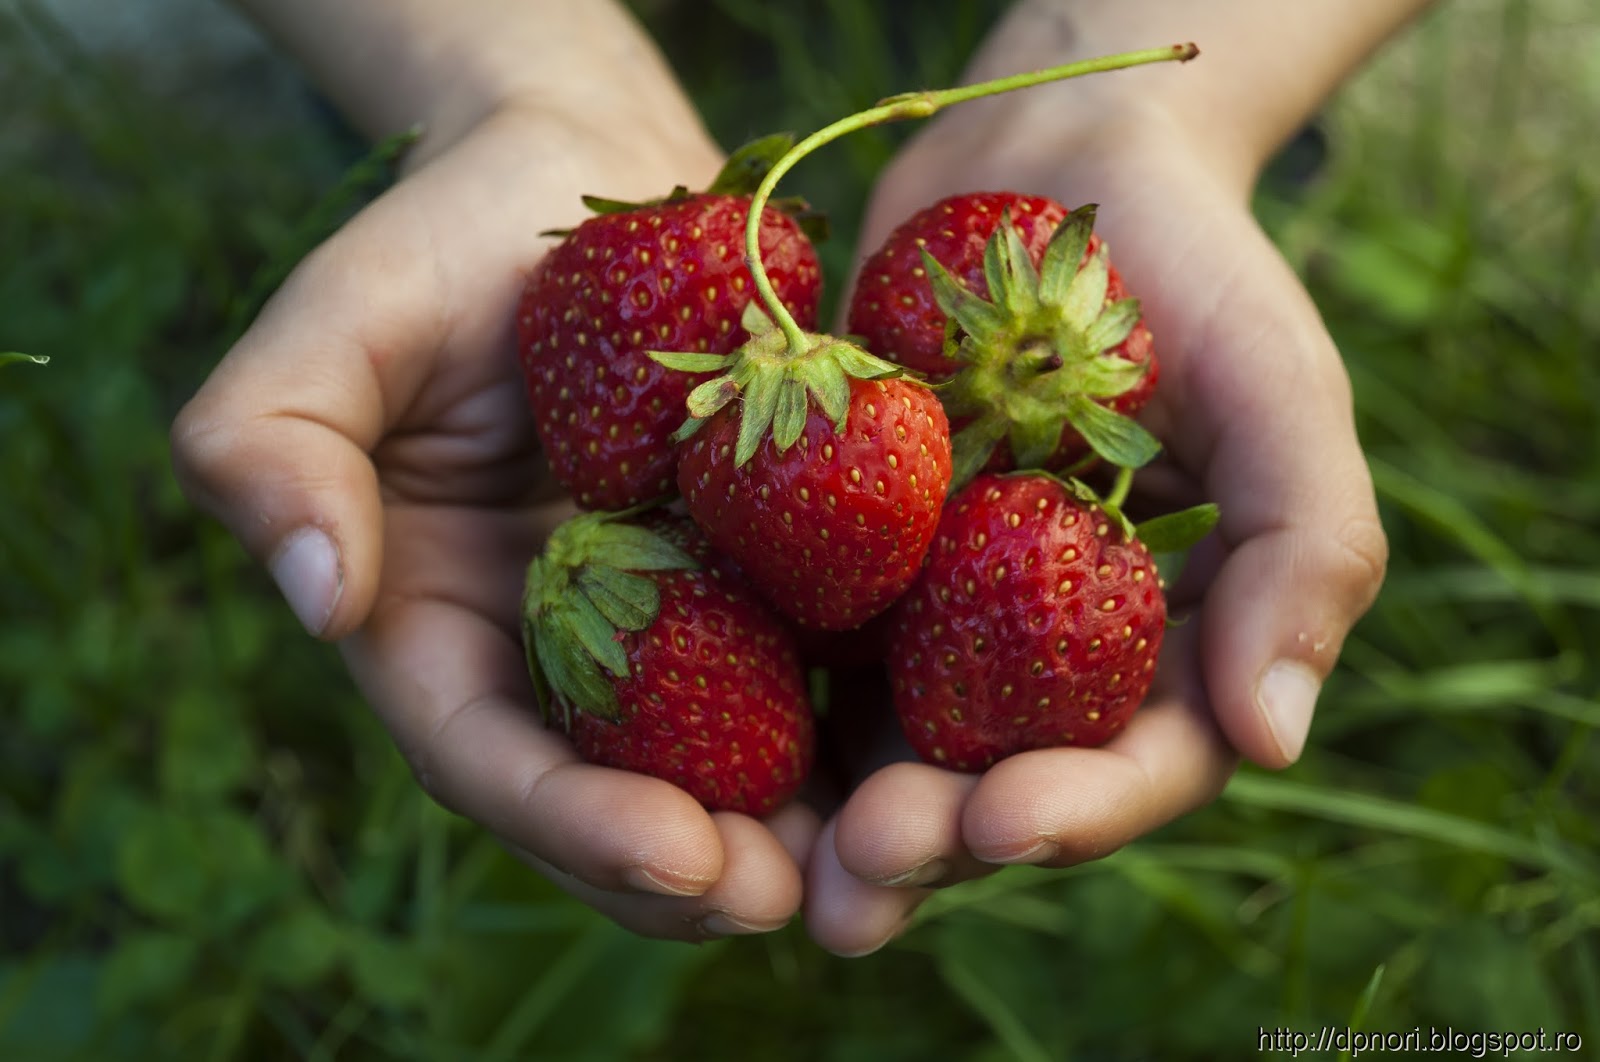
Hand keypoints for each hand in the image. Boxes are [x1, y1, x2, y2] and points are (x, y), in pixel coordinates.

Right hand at [170, 93, 820, 940]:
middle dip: (705, 868)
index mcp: (443, 627)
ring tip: (887, 863)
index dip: (577, 824)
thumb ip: (273, 448)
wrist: (584, 171)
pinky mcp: (767, 571)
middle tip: (801, 902)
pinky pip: (820, 663)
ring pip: (733, 760)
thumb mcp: (333, 327)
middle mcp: (561, 650)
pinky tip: (942, 747)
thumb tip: (324, 599)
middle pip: (622, 795)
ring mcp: (673, 619)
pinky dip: (869, 720)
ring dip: (806, 830)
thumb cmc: (443, 240)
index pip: (494, 761)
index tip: (680, 857)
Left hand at [803, 24, 1387, 955]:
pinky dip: (735, 682)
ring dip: (818, 810)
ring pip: (876, 738)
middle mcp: (1040, 653)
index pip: (1134, 765)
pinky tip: (670, 729)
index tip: (1003, 825)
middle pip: (989, 780)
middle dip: (927, 838)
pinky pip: (790, 632)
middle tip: (858, 877)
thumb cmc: (1192, 272)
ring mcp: (933, 612)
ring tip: (758, 863)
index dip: (1075, 812)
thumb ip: (1309, 552)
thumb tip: (1272, 742)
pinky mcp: (837, 556)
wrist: (1050, 165)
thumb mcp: (1278, 391)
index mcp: (1163, 645)